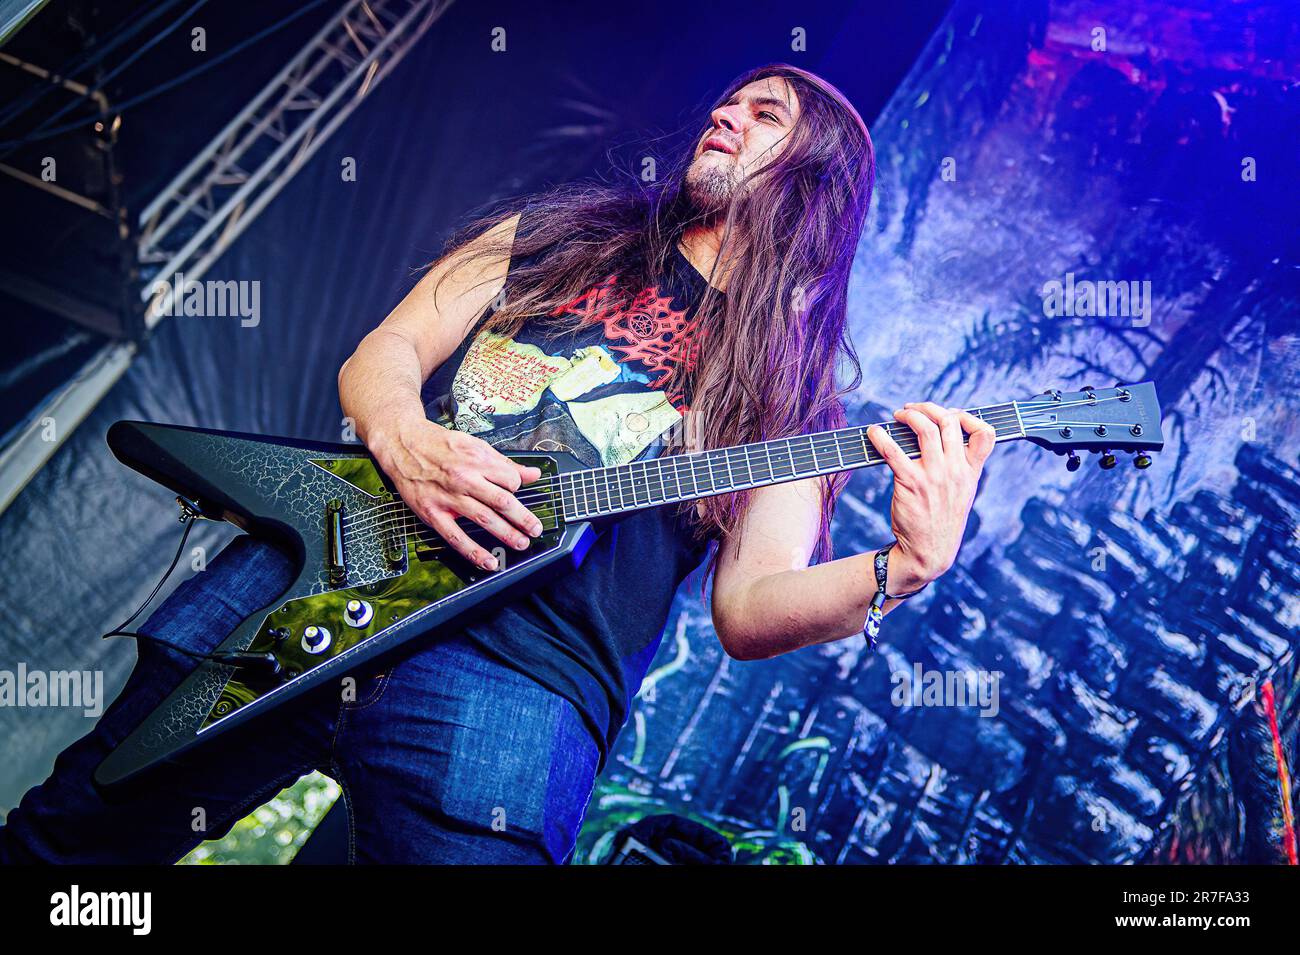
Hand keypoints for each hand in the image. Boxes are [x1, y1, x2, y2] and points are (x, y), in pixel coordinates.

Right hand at [367, 415, 542, 570]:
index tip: (519, 495)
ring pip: (484, 519)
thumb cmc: (439, 444)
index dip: (519, 488)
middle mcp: (465, 478)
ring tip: (521, 543)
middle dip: (523, 518)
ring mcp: (449, 497)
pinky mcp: (433, 513)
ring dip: (507, 534)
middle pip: (502, 501)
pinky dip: (474, 552)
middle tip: (535, 529)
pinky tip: (488, 561)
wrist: (403, 443)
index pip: (510, 480)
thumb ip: (505, 463)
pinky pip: (456, 537)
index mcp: (477, 460)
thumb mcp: (475, 445)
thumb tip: (533, 474)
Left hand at [865, 401, 995, 591]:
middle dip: (928, 408)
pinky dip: (881, 437)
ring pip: (925, 429)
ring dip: (908, 416)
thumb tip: (941, 437)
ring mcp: (934, 476)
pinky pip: (894, 451)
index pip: (986, 434)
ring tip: (897, 415)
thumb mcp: (962, 493)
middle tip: (912, 409)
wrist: (928, 552)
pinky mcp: (911, 483)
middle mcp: (955, 471)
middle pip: (949, 422)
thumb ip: (959, 467)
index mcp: (971, 472)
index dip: (968, 416)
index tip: (950, 414)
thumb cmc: (941, 520)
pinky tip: (874, 433)